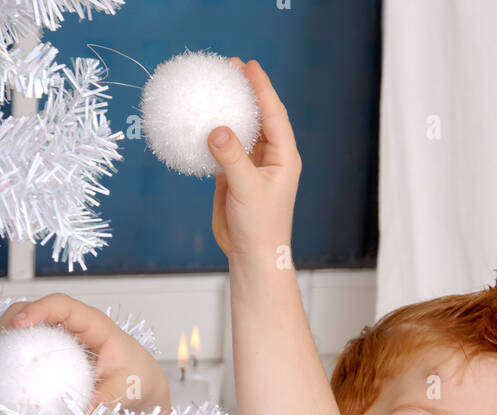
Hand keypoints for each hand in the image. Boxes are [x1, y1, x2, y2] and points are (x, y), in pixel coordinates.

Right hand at [0, 294, 171, 414]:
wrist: (141, 385)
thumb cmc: (137, 379)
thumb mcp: (126, 389)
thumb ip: (106, 398)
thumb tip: (83, 411)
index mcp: (95, 324)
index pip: (61, 305)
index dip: (38, 309)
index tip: (20, 324)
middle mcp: (74, 325)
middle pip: (36, 309)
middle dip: (13, 318)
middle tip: (0, 339)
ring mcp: (62, 337)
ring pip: (30, 326)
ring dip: (12, 336)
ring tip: (2, 355)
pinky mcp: (56, 351)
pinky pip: (33, 346)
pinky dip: (19, 353)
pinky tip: (10, 369)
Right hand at [209, 57, 301, 262]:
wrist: (252, 256)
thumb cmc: (260, 227)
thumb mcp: (246, 189)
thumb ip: (232, 157)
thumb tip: (216, 128)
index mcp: (284, 157)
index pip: (274, 114)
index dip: (262, 88)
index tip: (248, 66)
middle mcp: (270, 158)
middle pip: (261, 115)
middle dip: (248, 90)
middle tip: (230, 66)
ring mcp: (252, 166)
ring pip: (243, 129)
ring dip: (231, 108)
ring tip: (216, 85)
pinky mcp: (235, 175)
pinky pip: (225, 146)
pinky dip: (215, 132)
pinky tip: (201, 118)